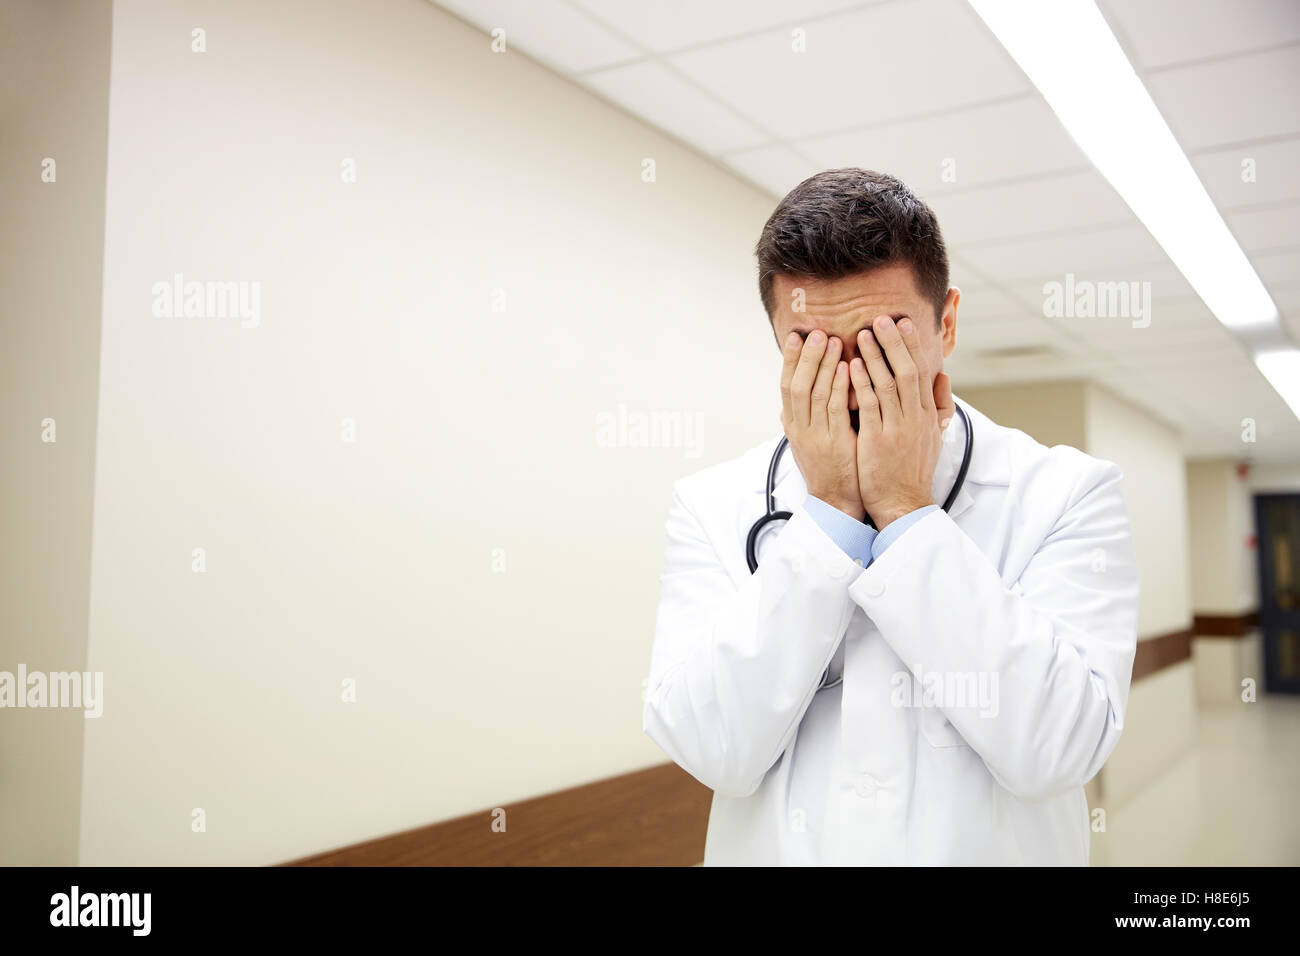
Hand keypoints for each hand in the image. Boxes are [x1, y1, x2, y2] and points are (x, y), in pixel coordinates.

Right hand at [779, 330, 864, 520]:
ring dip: (824, 366)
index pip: (786, 386)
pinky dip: (841, 387)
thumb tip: (787, 402)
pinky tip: (848, 368)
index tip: (796, 336)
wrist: (836, 503)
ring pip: (816, 394)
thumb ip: (800, 420)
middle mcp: (800, 429)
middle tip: (816, 332)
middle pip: (798, 385)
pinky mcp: (836, 444)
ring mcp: (817, 437)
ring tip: (833, 341)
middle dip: (806, 357)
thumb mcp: (806, 443)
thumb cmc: (827, 469)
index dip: (791, 360)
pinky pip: (837, 410)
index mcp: (793, 426)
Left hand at [848, 315, 953, 528]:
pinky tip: (850, 366)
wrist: (904, 503)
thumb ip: (939, 404)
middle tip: (882, 319)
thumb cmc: (913, 469)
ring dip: (874, 356)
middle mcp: (914, 417)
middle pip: (907, 371)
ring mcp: (896, 428)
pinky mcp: (877, 440)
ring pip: (887, 384)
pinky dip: (860, 383)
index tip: (903, 323)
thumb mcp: (933, 435)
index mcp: (927, 414)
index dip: (912, 345)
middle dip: (894, 343)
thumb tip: (942, 376)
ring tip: (863, 334)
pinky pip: (869, 406)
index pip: (921, 371)